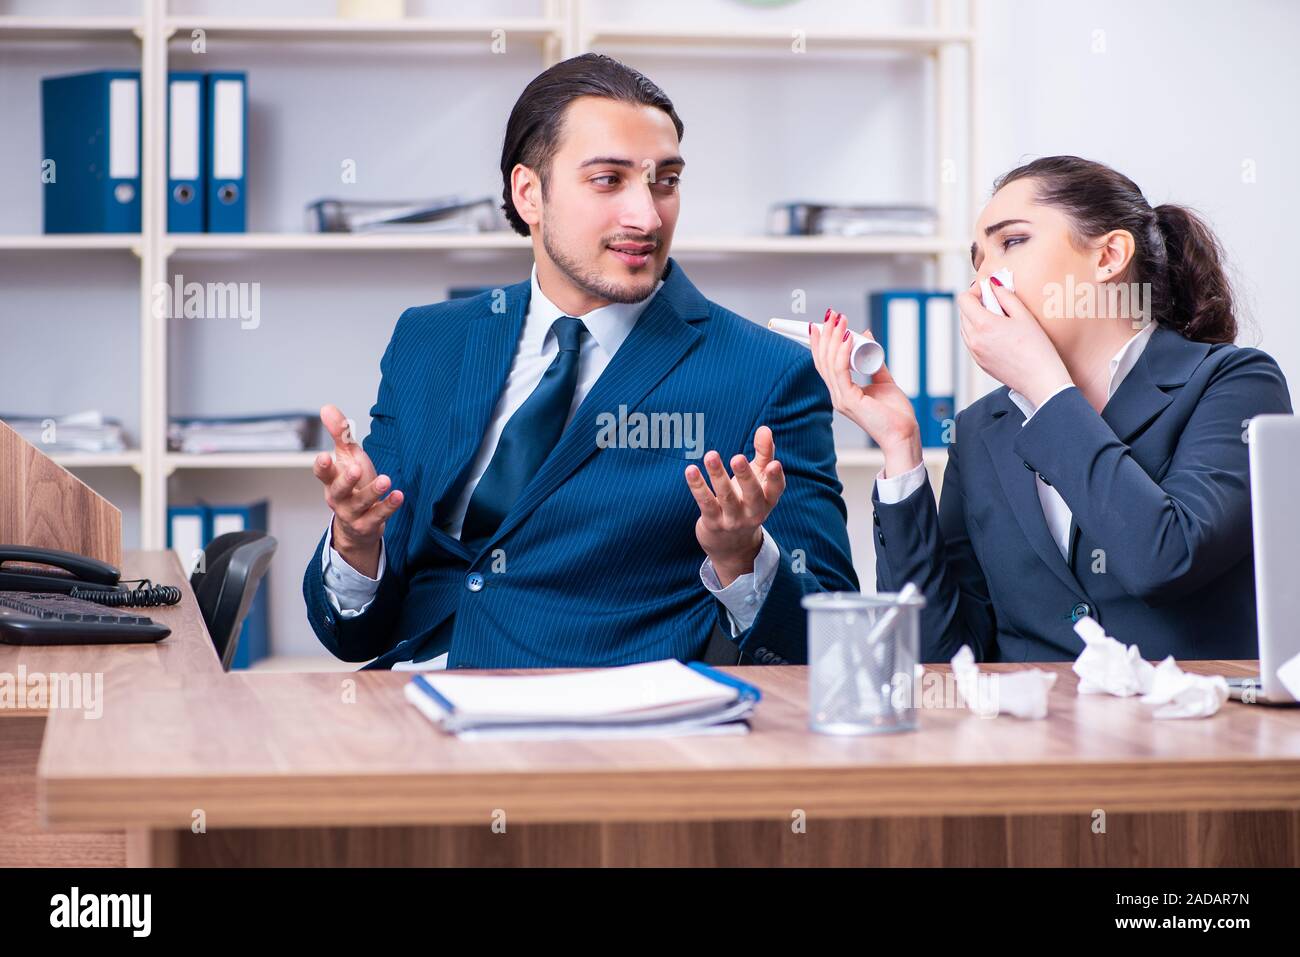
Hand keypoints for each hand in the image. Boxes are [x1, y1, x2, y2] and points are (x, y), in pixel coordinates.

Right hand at [313, 404, 402, 577]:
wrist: (358, 525)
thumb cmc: (354, 485)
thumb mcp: (347, 458)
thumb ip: (339, 434)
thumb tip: (327, 408)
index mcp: (332, 481)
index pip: (323, 474)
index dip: (322, 466)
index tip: (323, 456)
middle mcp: (339, 498)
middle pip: (339, 490)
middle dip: (346, 480)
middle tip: (355, 468)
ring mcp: (353, 513)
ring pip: (361, 503)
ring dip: (373, 492)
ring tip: (386, 480)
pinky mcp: (369, 524)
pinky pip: (379, 516)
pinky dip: (389, 506)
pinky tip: (399, 495)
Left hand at [684, 426, 785, 586]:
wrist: (731, 546)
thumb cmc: (746, 501)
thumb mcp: (758, 479)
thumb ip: (764, 453)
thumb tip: (764, 428)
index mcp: (767, 500)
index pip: (775, 489)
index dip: (775, 478)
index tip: (774, 464)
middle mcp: (753, 512)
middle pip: (752, 494)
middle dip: (745, 476)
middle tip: (737, 457)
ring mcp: (733, 519)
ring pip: (726, 497)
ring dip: (718, 475)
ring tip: (710, 455)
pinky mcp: (713, 523)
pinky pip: (705, 503)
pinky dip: (697, 486)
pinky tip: (690, 470)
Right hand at [809, 309, 921, 476]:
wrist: (904, 434)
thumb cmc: (895, 415)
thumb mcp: (884, 380)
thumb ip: (874, 361)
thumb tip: (868, 337)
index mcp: (843, 392)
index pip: (824, 364)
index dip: (820, 343)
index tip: (823, 323)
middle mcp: (837, 395)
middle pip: (823, 361)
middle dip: (825, 335)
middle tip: (831, 315)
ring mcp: (841, 399)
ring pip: (829, 364)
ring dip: (833, 338)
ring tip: (839, 320)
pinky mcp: (849, 401)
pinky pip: (841, 372)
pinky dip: (842, 353)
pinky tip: (846, 338)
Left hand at [956, 279, 1072, 406]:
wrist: (1040, 380)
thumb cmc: (1037, 349)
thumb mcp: (1024, 315)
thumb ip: (1006, 296)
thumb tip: (994, 285)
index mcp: (983, 325)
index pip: (964, 300)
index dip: (975, 291)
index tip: (989, 291)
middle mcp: (974, 340)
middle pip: (963, 313)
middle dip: (977, 304)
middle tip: (998, 304)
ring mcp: (975, 353)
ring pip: (965, 328)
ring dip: (977, 319)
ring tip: (1001, 320)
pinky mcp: (979, 363)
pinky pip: (972, 342)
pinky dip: (979, 333)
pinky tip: (1000, 335)